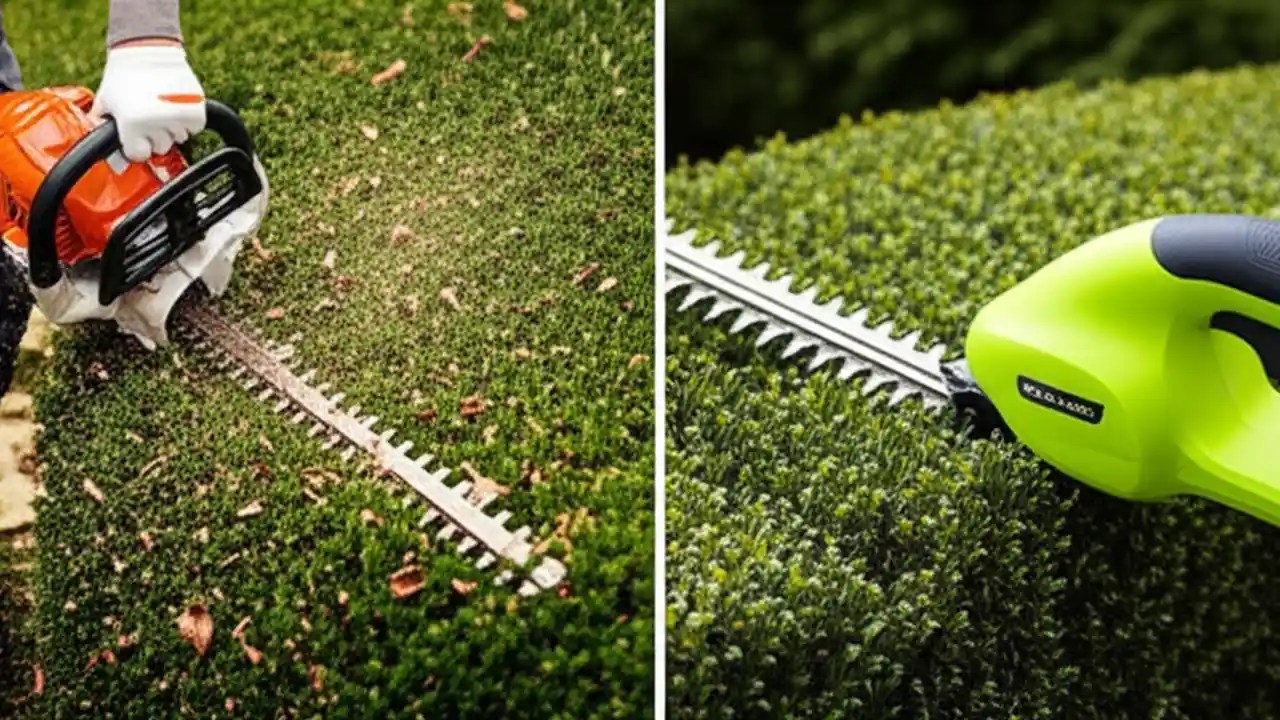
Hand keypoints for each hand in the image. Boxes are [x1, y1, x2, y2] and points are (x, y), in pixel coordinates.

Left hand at [90, 39, 204, 162]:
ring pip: (178, 138)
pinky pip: (194, 128)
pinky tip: (176, 105)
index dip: (135, 145)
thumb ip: (102, 130)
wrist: (146, 50)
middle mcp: (156, 124)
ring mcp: (178, 118)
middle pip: (160, 148)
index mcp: (132, 125)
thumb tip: (112, 160)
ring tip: (162, 106)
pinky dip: (188, 120)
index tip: (134, 134)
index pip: (138, 155)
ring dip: (171, 127)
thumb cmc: (122, 76)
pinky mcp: (196, 110)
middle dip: (153, 135)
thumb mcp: (105, 103)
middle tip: (147, 114)